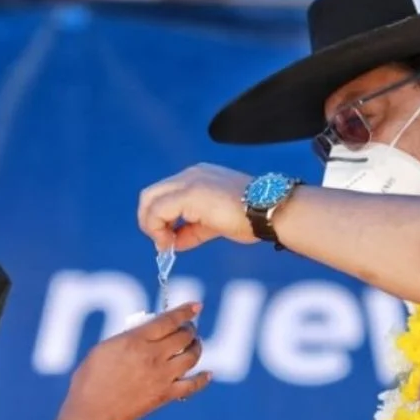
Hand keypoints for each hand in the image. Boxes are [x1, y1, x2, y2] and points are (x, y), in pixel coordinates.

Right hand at [67, 303, 210, 419]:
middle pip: (183, 336)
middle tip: (188, 328)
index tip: (196, 306)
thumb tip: (146, 330)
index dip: (185, 311)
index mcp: (136, 340)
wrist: (93, 413)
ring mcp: (162, 376)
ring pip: (191, 356)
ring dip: (196, 347)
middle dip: (189, 329)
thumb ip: (128, 337)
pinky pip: (192, 385)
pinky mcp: (165, 395)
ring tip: (195, 344)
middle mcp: (153, 356)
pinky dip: (202, 379)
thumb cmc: (90, 379)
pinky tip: (207, 374)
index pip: (168, 320)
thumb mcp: (104, 348)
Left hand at [138, 163, 255, 252]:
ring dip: (152, 226)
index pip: (164, 195)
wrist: (269, 211)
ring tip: (167, 245)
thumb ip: (192, 230)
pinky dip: (157, 228)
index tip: (170, 241)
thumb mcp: (214, 223)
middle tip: (162, 243)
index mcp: (197, 177)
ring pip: (149, 200)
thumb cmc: (250, 217)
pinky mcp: (190, 194)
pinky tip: (171, 243)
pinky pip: (158, 211)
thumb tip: (173, 243)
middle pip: (150, 195)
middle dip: (150, 222)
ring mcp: (189, 181)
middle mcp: (190, 175)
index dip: (160, 220)